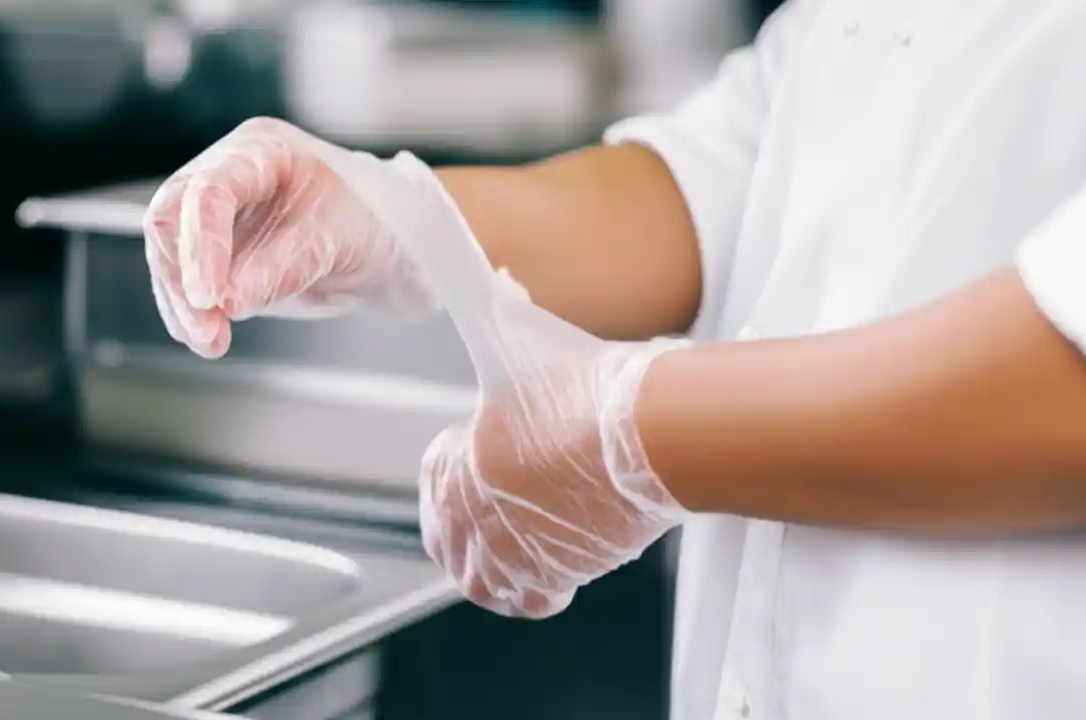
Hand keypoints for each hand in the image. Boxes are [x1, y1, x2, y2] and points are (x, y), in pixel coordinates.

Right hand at [142, 117, 439, 357]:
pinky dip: (193, 316)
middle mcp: (230, 179)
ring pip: (173, 257)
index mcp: (260, 152)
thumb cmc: (377, 218)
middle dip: (181, 277)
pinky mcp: (224, 261)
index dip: (201, 245)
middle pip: (173, 219)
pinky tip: (206, 339)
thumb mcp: (339, 237)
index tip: (210, 297)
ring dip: (183, 305)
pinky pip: (190, 286)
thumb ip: (284, 266)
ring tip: (209, 342)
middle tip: (204, 327)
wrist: (396, 246)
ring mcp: (223, 220)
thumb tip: (228, 302)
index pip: (210, 190)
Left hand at [419, 292, 689, 618]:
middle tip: (478, 521)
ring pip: (477, 579)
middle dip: (457, 529)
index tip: (470, 464)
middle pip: (446, 537)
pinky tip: (544, 574)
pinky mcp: (557, 571)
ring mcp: (513, 546)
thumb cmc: (590, 385)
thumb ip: (494, 307)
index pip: (434, 477)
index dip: (452, 470)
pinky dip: (528, 593)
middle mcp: (475, 509)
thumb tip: (488, 278)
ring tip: (505, 554)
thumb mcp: (523, 336)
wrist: (650, 432)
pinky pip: (525, 600)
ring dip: (485, 568)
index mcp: (457, 457)